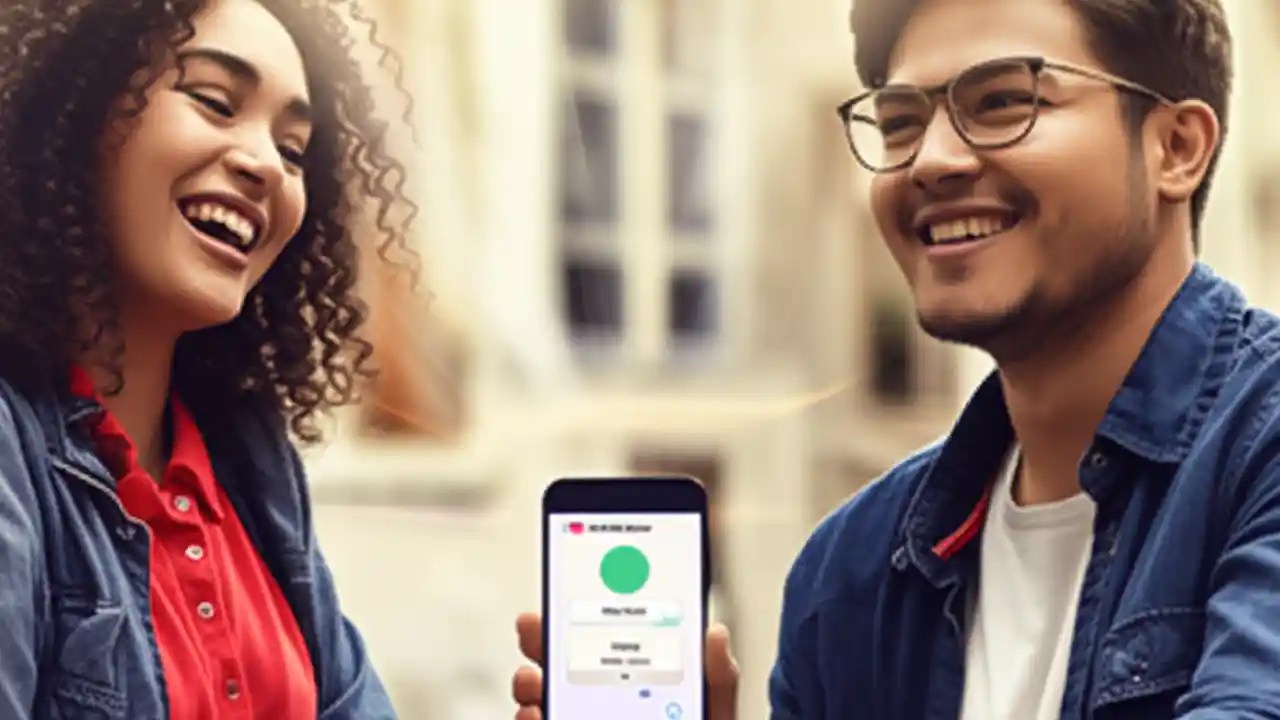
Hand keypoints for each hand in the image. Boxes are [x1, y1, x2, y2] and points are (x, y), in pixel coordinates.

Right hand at [512, 611, 739, 719]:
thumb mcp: (714, 709)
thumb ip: (718, 676)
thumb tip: (715, 634)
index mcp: (635, 682)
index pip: (600, 641)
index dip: (580, 617)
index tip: (566, 600)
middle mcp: (602, 703)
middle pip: (560, 665)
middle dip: (541, 642)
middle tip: (533, 628)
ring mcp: (581, 718)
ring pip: (541, 700)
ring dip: (529, 684)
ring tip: (534, 678)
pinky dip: (530, 719)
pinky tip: (536, 714)